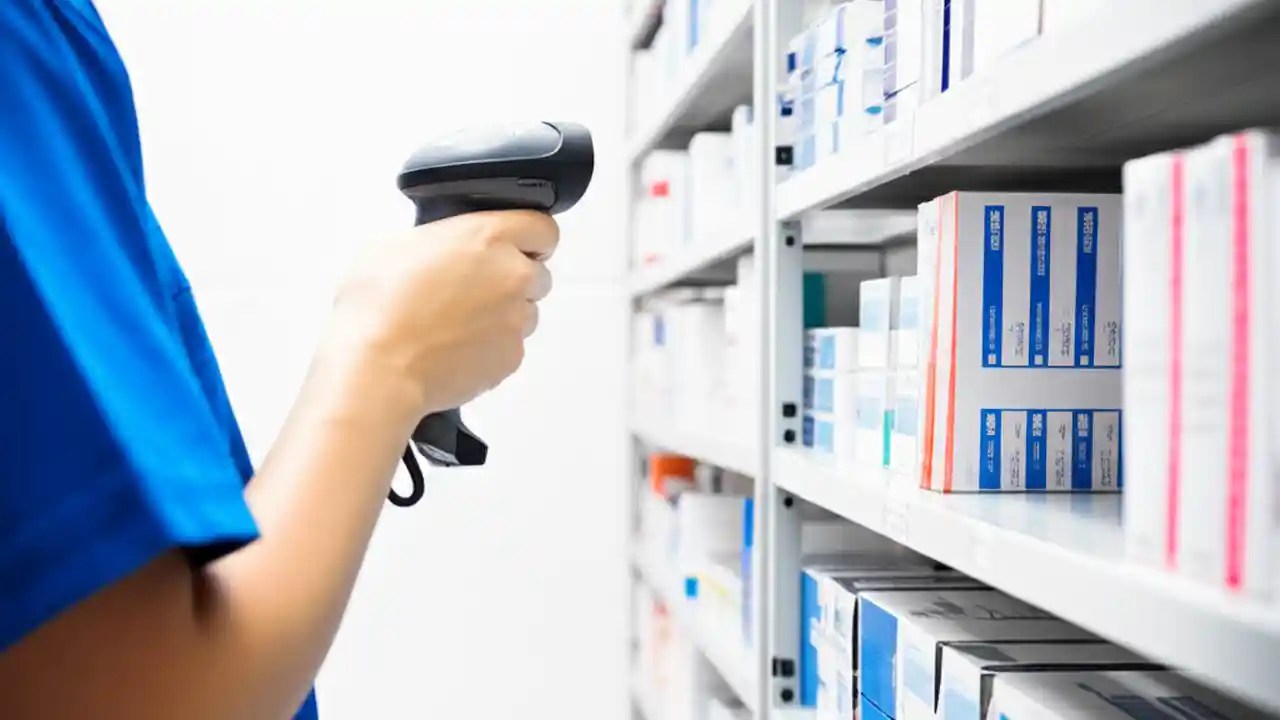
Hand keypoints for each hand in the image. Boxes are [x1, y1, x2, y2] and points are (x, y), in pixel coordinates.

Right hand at [324, 209, 557, 421]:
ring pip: (527, 312)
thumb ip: (444, 242)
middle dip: (514, 280)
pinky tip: (456, 348)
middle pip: (537, 274)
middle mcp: (513, 275)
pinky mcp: (511, 357)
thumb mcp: (399, 246)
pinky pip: (512, 346)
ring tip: (459, 324)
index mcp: (489, 237)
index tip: (517, 248)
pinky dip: (492, 347)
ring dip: (504, 315)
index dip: (530, 240)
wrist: (379, 367)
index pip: (543, 228)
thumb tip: (448, 252)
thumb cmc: (379, 307)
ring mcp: (516, 319)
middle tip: (475, 290)